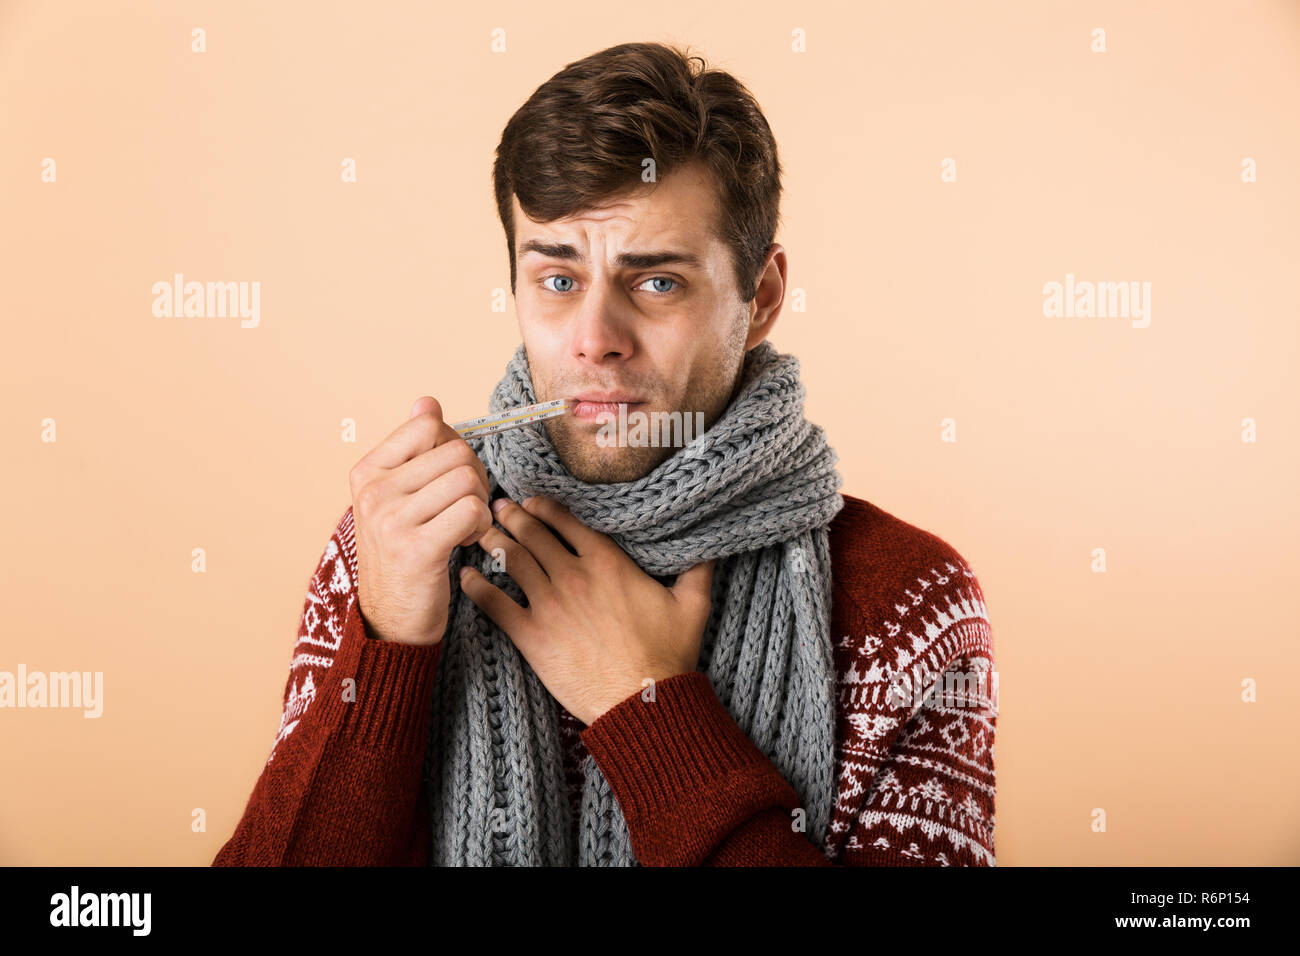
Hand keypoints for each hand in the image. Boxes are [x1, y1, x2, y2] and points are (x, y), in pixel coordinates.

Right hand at [349, 397, 493, 645]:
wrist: (390, 620)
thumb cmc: (402, 554)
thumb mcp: (398, 499)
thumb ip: (413, 451)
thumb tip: (426, 401)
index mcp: (367, 472)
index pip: (427, 424)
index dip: (454, 446)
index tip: (448, 478)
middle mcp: (374, 492)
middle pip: (456, 451)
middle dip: (475, 477)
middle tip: (465, 507)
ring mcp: (391, 520)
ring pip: (467, 480)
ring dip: (479, 504)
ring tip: (463, 526)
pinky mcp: (417, 549)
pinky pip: (471, 511)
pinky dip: (481, 525)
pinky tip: (467, 541)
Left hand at [458, 495, 714, 724]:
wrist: (644, 702)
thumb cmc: (669, 656)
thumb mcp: (693, 605)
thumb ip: (697, 569)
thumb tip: (708, 546)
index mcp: (608, 562)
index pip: (567, 521)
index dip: (545, 506)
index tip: (531, 500)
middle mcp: (574, 575)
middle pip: (533, 534)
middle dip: (511, 516)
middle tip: (496, 505)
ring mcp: (550, 604)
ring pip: (511, 560)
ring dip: (492, 541)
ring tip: (479, 531)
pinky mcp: (532, 636)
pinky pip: (495, 605)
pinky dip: (477, 587)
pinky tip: (464, 576)